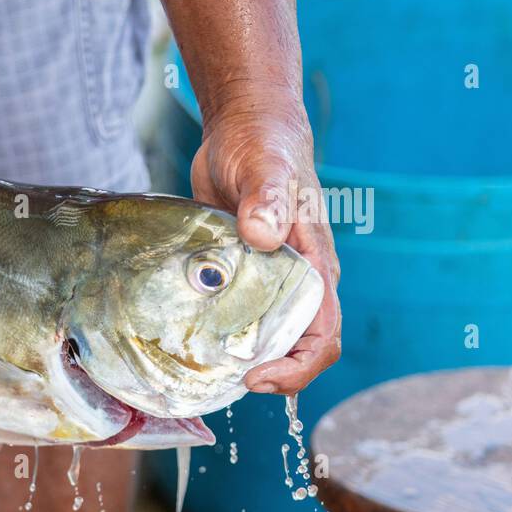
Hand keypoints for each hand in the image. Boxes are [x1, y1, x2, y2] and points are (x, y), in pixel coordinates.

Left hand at [190, 93, 340, 394]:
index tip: (257, 376)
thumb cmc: (263, 144)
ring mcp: (268, 279)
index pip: (323, 336)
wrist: (245, 130)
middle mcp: (296, 281)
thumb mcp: (265, 167)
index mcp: (314, 267)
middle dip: (271, 373)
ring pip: (264, 335)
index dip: (297, 367)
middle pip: (296, 347)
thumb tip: (265, 236)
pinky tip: (188, 340)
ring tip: (206, 370)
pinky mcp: (240, 272)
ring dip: (243, 358)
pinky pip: (237, 315)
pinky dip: (220, 335)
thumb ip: (267, 197)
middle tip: (227, 381)